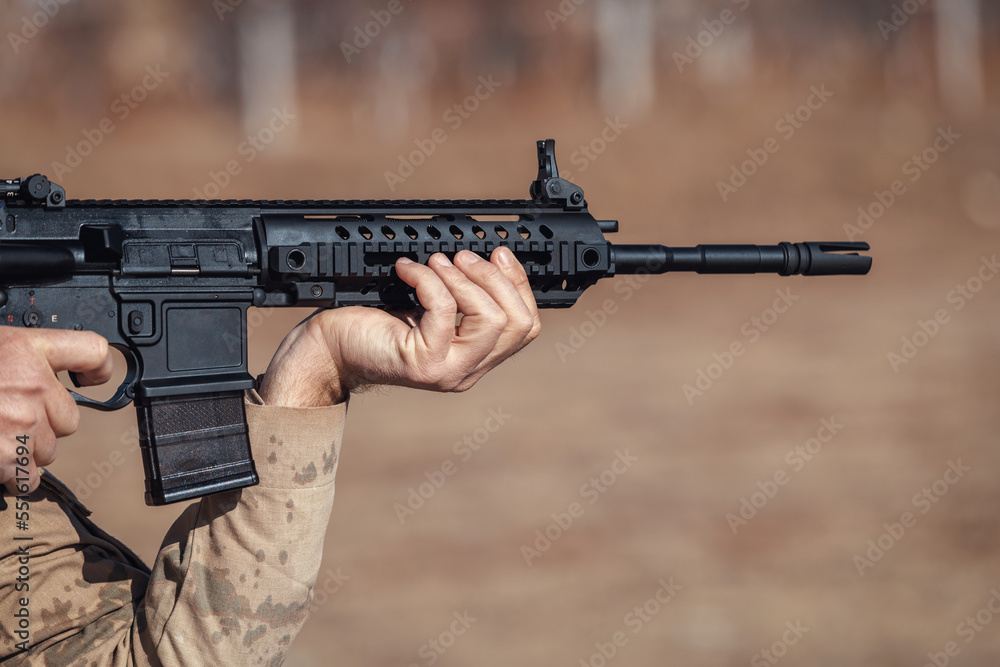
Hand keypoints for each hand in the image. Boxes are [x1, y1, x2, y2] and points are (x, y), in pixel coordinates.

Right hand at [0, 327, 113, 493]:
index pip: (91, 351)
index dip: (97, 367)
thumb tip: (42, 377)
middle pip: (70, 418)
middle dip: (43, 424)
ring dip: (26, 451)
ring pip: (49, 450)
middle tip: (6, 417)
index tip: (92, 378)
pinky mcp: (8, 456)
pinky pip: (29, 476)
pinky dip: (13, 475)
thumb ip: (18, 360)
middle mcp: (32, 384)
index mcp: (26, 348)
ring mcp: (22, 422)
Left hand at [259, 247, 541, 406]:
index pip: (526, 327)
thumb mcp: (428, 309)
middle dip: (496, 279)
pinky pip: (444, 311)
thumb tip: (487, 260)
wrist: (329, 350)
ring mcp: (449, 371)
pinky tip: (409, 270)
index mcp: (476, 357)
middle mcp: (469, 370)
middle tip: (464, 256)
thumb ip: (461, 298)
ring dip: (465, 279)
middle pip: (517, 324)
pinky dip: (428, 280)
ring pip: (490, 320)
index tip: (499, 255)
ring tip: (437, 262)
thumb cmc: (373, 325)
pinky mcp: (423, 364)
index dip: (519, 285)